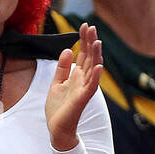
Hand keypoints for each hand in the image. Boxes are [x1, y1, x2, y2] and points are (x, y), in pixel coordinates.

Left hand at [44, 23, 103, 150]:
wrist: (57, 128)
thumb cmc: (58, 108)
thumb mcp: (56, 83)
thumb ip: (62, 67)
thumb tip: (66, 49)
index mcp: (77, 75)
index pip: (83, 53)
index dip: (84, 40)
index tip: (85, 25)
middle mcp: (83, 79)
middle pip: (89, 57)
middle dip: (90, 42)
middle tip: (90, 26)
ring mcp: (84, 88)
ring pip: (93, 68)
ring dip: (96, 55)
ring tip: (97, 41)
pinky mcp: (82, 98)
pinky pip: (91, 86)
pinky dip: (95, 76)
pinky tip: (98, 66)